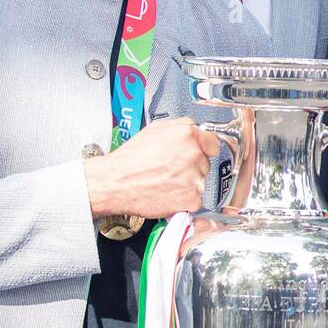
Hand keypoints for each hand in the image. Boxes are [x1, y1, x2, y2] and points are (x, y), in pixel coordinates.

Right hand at [83, 117, 222, 218]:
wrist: (114, 183)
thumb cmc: (129, 158)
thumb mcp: (155, 129)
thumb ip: (180, 127)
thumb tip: (194, 130)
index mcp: (187, 135)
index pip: (213, 143)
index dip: (204, 149)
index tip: (200, 154)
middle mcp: (193, 155)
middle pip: (205, 163)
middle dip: (191, 166)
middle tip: (170, 169)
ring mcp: (194, 178)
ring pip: (200, 182)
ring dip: (187, 183)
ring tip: (165, 181)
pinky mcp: (191, 198)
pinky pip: (195, 199)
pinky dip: (183, 200)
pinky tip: (167, 194)